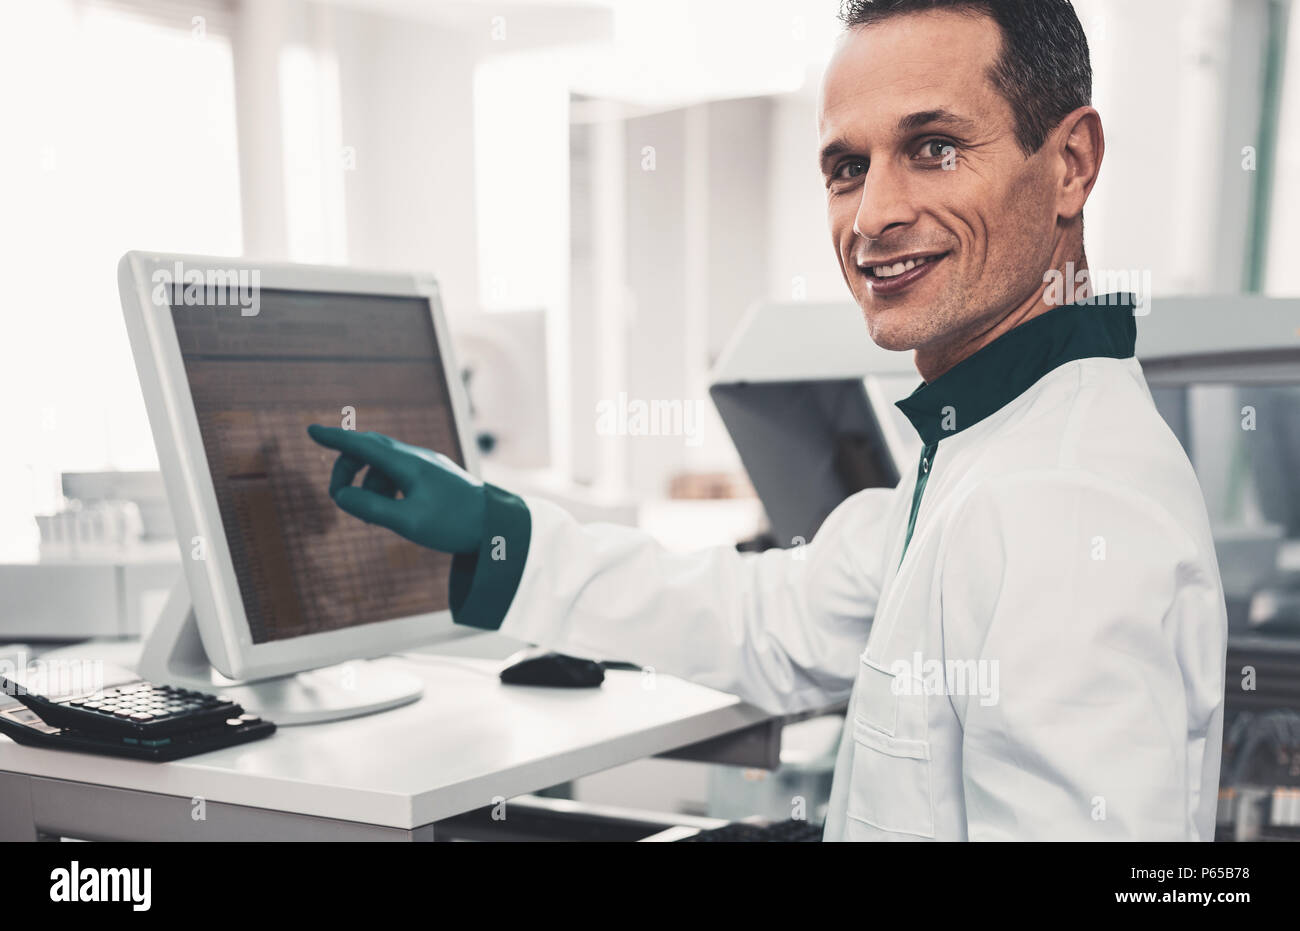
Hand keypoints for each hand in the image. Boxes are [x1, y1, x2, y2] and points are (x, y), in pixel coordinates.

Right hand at [306, 425, 485, 553]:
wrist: (498, 526)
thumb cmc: (454, 524)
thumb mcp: (408, 522)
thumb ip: (371, 509)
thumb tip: (341, 496)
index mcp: (408, 464)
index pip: (363, 445)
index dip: (334, 439)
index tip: (310, 430)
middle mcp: (416, 458)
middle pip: (369, 451)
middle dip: (347, 469)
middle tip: (338, 497)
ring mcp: (427, 465)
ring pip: (383, 466)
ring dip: (368, 486)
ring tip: (372, 518)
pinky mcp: (434, 477)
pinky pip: (398, 475)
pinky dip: (385, 489)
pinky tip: (391, 512)